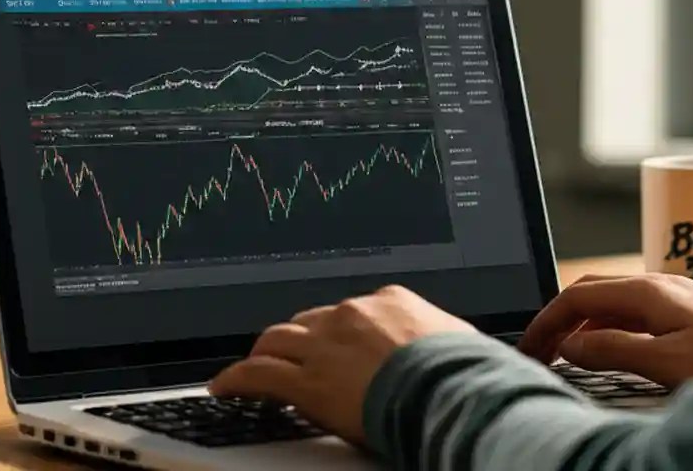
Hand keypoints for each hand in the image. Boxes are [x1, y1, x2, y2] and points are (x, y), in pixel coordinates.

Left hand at [208, 285, 475, 445]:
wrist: (451, 391)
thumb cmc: (467, 374)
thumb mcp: (461, 342)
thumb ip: (442, 339)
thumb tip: (460, 351)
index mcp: (390, 301)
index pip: (350, 311)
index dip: (336, 330)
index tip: (334, 342)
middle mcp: (352, 315)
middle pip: (308, 322)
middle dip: (297, 339)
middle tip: (289, 356)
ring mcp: (325, 346)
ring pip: (277, 341)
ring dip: (264, 354)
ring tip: (253, 367)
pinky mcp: (306, 382)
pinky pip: (258, 375)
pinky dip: (237, 380)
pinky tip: (225, 387)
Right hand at [518, 273, 692, 386]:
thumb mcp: (667, 360)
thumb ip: (614, 350)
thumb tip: (572, 346)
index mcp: (647, 289)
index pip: (576, 295)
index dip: (545, 321)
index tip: (527, 347)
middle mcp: (657, 284)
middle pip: (589, 292)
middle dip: (557, 319)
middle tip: (538, 351)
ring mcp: (673, 295)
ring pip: (610, 302)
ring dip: (580, 324)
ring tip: (564, 353)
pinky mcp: (687, 310)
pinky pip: (631, 312)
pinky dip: (605, 327)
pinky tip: (608, 348)